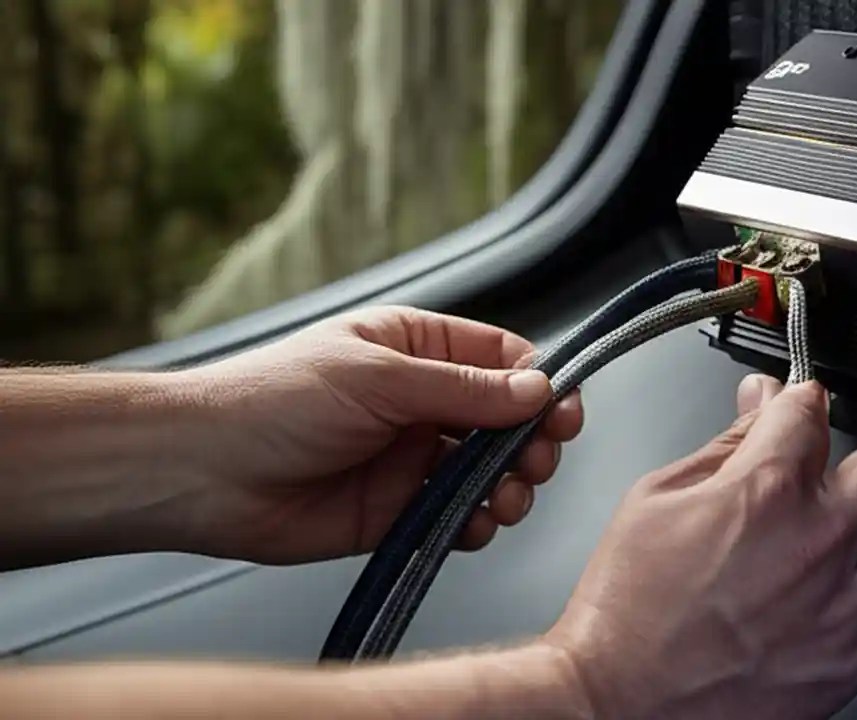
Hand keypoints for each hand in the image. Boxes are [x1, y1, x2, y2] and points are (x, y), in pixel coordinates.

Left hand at [174, 306, 582, 563]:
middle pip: (508, 418)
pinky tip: (472, 524)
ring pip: (490, 471)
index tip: (561, 412)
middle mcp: (421, 401)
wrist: (201, 473)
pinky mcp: (399, 510)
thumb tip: (539, 389)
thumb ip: (463, 390)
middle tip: (536, 462)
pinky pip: (458, 515)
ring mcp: (412, 457)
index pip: (502, 358)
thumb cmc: (274, 401)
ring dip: (511, 486)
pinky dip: (477, 523)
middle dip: (532, 441)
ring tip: (506, 500)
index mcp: (416, 348)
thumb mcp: (378, 378)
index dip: (540, 383)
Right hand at [542, 376, 856, 718]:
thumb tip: (759, 407)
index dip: (807, 394)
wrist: (616, 700)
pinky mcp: (849, 660)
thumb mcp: (656, 497)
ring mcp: (843, 604)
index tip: (806, 398)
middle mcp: (818, 542)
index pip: (812, 411)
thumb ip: (724, 447)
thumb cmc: (627, 609)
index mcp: (765, 492)